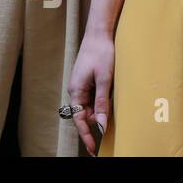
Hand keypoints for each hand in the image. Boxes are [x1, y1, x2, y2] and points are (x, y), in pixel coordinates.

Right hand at [68, 30, 113, 154]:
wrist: (98, 34)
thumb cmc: (101, 53)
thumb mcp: (104, 79)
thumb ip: (102, 103)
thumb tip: (100, 124)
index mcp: (76, 90)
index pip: (79, 119)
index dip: (86, 135)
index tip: (93, 149)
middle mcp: (76, 89)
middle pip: (83, 115)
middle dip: (92, 128)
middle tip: (103, 143)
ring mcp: (81, 85)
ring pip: (88, 108)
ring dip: (97, 117)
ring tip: (107, 128)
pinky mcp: (87, 81)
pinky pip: (92, 99)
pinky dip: (99, 108)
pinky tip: (107, 110)